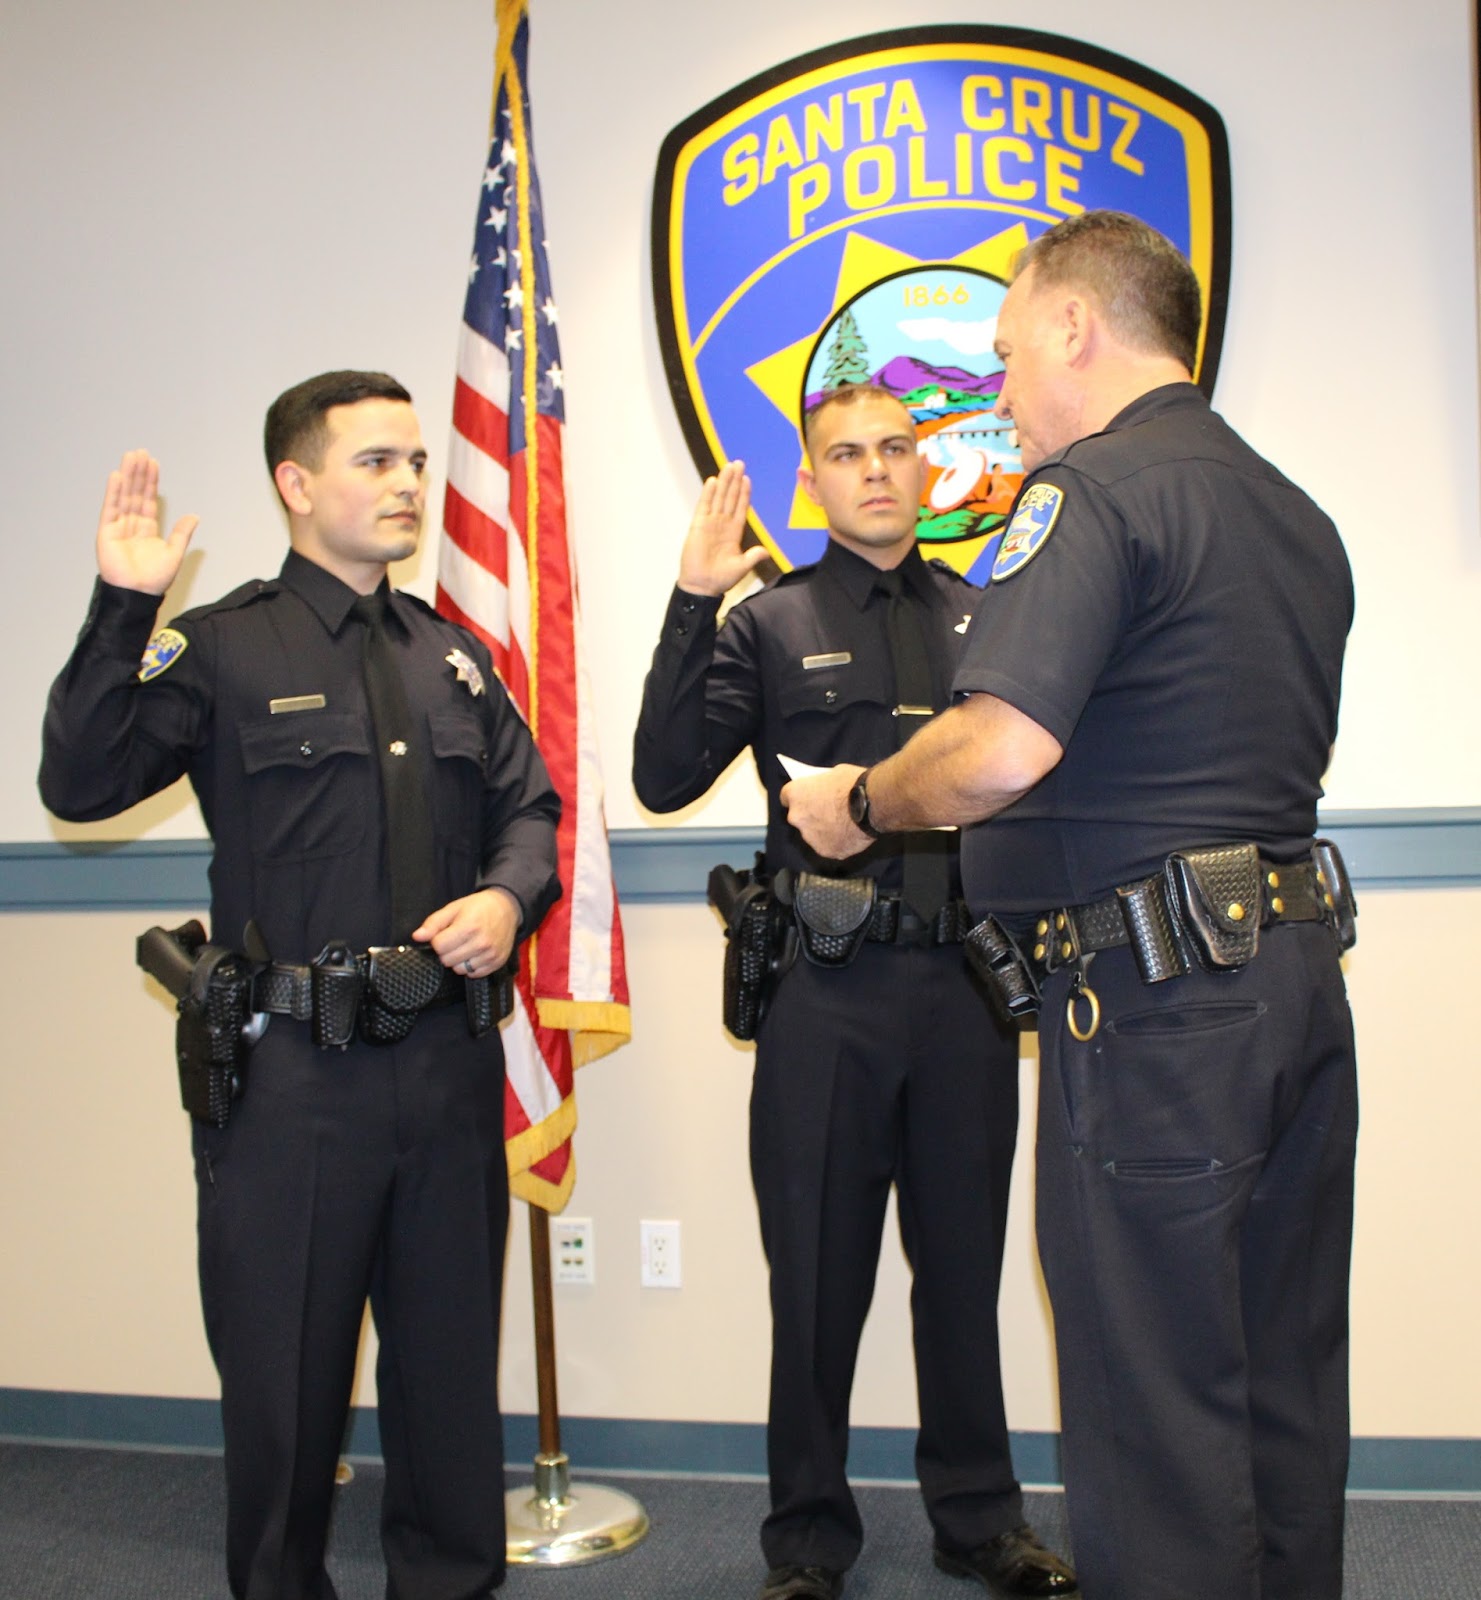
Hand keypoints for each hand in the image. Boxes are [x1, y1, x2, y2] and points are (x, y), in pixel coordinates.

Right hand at [95, 450, 198, 595]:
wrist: (139, 594)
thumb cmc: (155, 580)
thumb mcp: (174, 553)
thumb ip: (182, 533)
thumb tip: (194, 516)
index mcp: (147, 530)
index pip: (149, 500)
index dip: (151, 482)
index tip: (153, 463)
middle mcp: (132, 525)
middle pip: (135, 493)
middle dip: (138, 473)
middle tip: (141, 452)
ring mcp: (118, 527)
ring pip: (123, 496)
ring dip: (127, 476)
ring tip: (130, 456)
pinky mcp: (106, 532)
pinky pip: (110, 508)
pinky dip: (113, 492)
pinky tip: (117, 476)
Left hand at [412, 887, 520, 975]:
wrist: (507, 908)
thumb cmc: (478, 907)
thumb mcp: (454, 908)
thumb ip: (434, 923)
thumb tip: (417, 936)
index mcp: (469, 927)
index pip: (439, 946)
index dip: (437, 940)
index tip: (445, 933)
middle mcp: (481, 943)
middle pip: (447, 960)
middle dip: (446, 951)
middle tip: (455, 939)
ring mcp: (491, 955)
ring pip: (459, 970)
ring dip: (458, 960)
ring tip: (466, 946)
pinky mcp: (497, 962)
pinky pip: (474, 974)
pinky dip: (470, 966)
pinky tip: (474, 953)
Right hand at [677, 459, 766, 596]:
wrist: (702, 586)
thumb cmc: (720, 579)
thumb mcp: (741, 567)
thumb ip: (753, 557)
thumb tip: (765, 552)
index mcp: (734, 532)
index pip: (740, 507)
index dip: (744, 493)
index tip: (747, 478)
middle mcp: (722, 525)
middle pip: (730, 497)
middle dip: (734, 480)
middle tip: (739, 463)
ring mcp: (710, 524)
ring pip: (719, 498)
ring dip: (724, 482)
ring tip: (728, 466)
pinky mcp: (698, 526)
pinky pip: (704, 506)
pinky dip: (708, 494)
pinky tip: (713, 481)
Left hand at [781, 763, 873, 859]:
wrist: (871, 805)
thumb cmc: (853, 784)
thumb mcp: (834, 774)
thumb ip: (823, 786)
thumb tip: (824, 792)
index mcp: (796, 794)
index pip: (786, 797)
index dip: (799, 797)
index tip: (807, 798)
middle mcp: (797, 817)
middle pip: (799, 817)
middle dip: (810, 815)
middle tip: (828, 812)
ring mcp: (810, 837)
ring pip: (812, 834)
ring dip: (822, 831)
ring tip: (841, 826)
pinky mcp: (825, 851)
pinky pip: (828, 846)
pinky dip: (835, 842)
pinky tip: (849, 836)